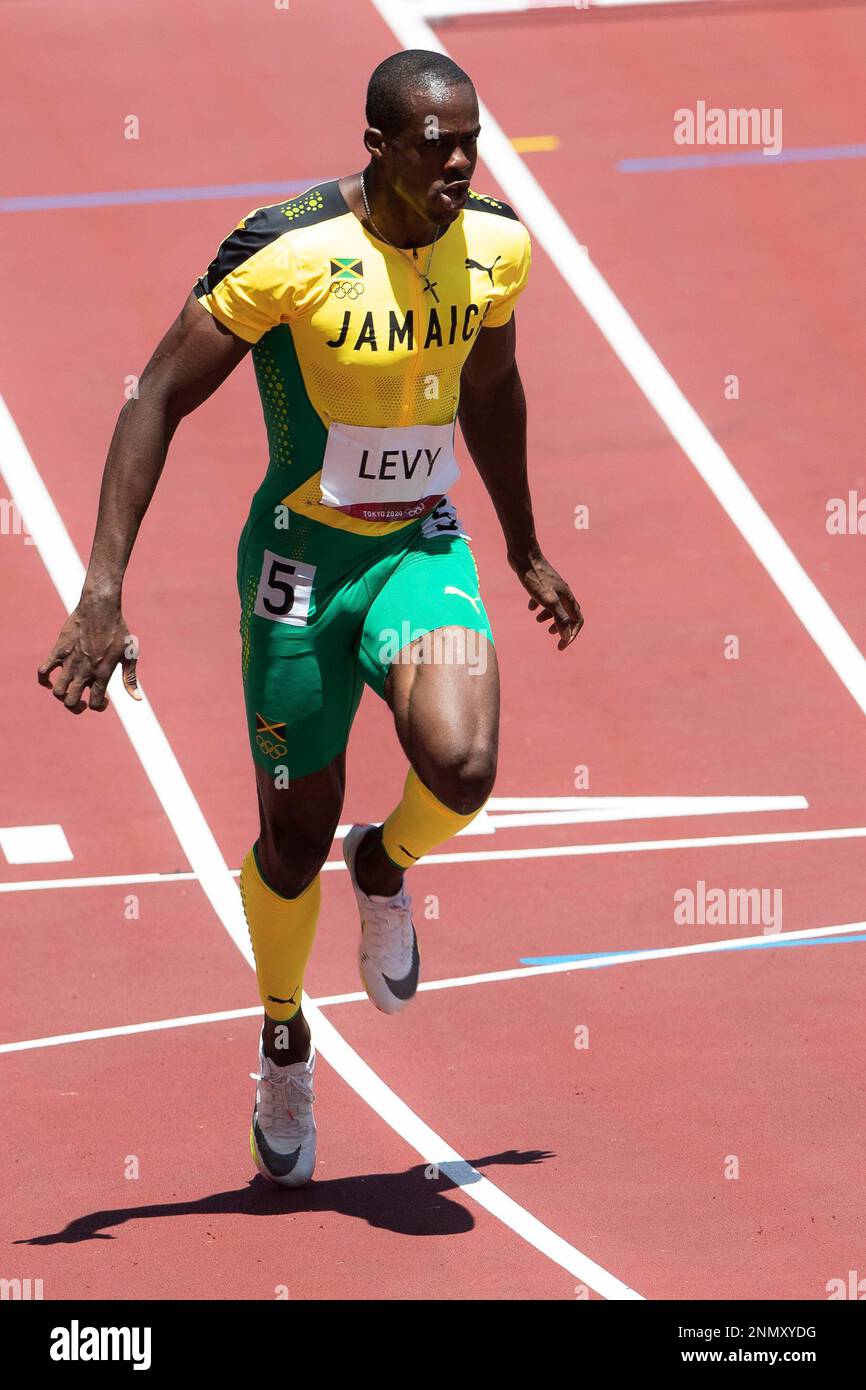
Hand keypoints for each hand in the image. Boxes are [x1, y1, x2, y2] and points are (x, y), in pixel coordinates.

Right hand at [37, 597, 141, 713]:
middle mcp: (84, 671)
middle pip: (71, 702)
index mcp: (102, 673)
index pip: (95, 703)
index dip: (98, 707)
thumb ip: (130, 679)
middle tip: (83, 701)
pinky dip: (44, 680)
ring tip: (69, 692)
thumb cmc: (118, 630)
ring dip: (62, 696)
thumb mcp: (129, 655)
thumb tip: (137, 699)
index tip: (103, 700)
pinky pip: (43, 671)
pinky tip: (50, 681)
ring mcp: (69, 662)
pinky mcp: (58, 651)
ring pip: (58, 691)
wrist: (100, 608)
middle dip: (76, 707)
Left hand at [511, 550, 583, 649]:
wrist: (525, 557)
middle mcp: (563, 592)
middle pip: (569, 613)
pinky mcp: (543, 583)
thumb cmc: (536, 579)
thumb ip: (559, 619)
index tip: (561, 645)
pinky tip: (530, 607)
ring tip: (537, 620)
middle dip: (561, 626)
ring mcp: (553, 587)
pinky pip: (545, 598)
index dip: (571, 634)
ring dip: (549, 616)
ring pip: (556, 606)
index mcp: (567, 598)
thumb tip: (567, 636)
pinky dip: (539, 605)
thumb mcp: (548, 602)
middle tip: (551, 635)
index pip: (577, 620)